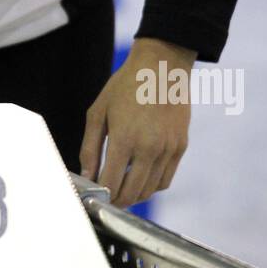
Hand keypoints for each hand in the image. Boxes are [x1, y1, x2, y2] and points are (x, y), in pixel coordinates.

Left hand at [79, 37, 193, 207]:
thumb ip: (90, 147)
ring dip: (135, 195)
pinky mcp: (180, 147)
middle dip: (117, 201)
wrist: (162, 66)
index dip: (102, 195)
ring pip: (150, 190)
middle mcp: (148, 148)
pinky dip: (152, 186)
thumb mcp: (98, 112)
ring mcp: (167, 149)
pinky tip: (141, 178)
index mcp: (124, 138)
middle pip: (132, 192)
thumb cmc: (125, 86)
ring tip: (122, 190)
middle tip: (108, 198)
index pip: (111, 182)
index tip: (96, 197)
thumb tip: (86, 175)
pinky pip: (166, 179)